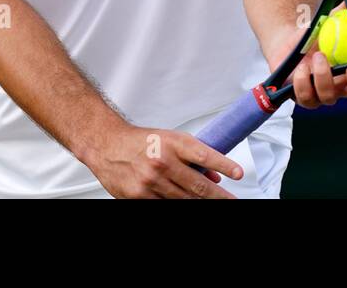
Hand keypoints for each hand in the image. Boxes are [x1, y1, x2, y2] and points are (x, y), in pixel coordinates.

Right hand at [84, 122, 245, 198]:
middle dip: (219, 196)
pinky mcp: (139, 196)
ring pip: (184, 200)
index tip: (238, 173)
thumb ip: (193, 157)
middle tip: (232, 200)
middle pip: (198, 185)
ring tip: (214, 203)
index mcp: (173, 143)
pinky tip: (186, 204)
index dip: (224, 165)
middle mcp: (163, 162)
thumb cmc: (141, 141)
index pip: (205, 155)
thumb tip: (214, 176)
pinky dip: (178, 205)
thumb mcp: (170, 140)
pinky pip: (165, 206)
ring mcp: (150, 181)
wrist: (108, 145)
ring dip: (201, 203)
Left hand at [285, 0, 346, 109]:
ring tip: (318, 56)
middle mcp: (346, 87)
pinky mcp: (306, 99)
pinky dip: (303, 82)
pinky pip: (307, 97)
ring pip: (330, 96)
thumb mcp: (333, 19)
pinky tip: (300, 68)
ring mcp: (326, 95)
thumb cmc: (319, 32)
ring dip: (324, 76)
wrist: (289, 41)